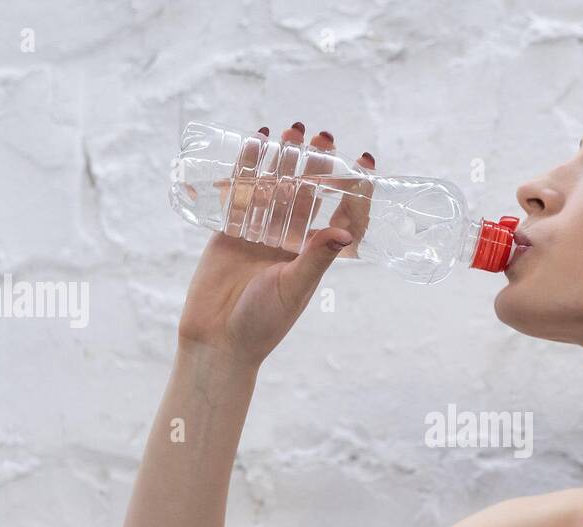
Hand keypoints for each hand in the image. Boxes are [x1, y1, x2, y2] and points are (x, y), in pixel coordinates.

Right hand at [177, 123, 375, 368]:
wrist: (218, 340)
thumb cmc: (263, 323)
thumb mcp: (295, 289)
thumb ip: (316, 258)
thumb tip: (345, 230)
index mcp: (313, 256)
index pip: (341, 215)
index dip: (354, 191)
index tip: (364, 162)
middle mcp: (290, 241)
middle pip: (308, 194)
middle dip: (316, 165)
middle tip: (324, 135)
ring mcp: (260, 234)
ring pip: (276, 187)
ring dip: (284, 160)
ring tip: (293, 130)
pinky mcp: (230, 231)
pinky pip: (241, 193)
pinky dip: (247, 168)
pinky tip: (255, 142)